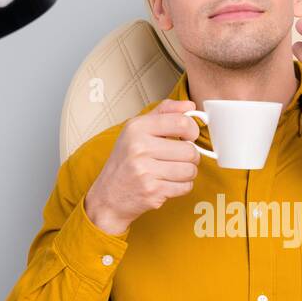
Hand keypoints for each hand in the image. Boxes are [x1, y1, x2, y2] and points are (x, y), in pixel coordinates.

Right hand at [84, 99, 201, 234]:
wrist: (108, 196)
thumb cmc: (126, 162)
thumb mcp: (137, 130)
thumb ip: (164, 113)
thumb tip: (190, 105)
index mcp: (137, 128)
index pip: (182, 122)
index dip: (193, 130)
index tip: (189, 136)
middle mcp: (139, 147)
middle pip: (190, 150)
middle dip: (190, 156)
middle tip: (178, 159)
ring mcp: (145, 170)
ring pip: (190, 170)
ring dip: (187, 173)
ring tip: (172, 171)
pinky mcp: (152, 191)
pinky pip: (185, 187)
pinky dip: (181, 187)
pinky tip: (167, 183)